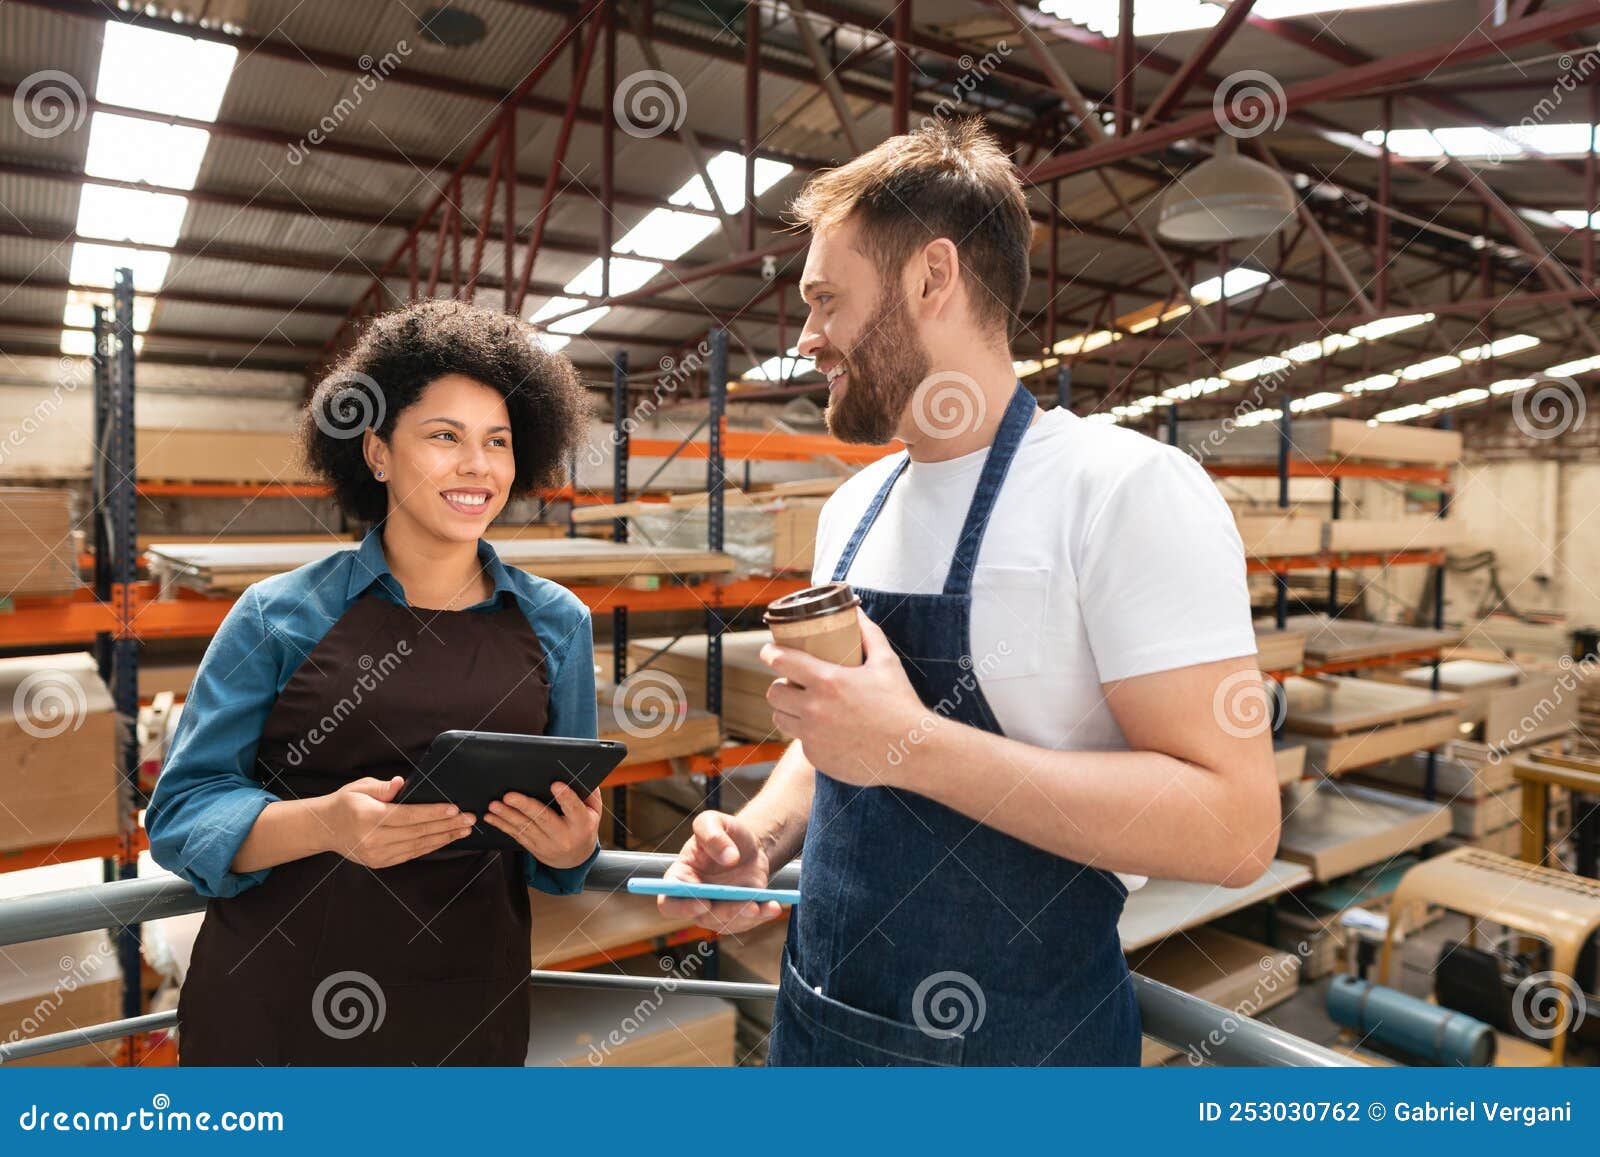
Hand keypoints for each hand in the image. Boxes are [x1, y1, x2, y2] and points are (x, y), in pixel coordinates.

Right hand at [319, 775, 474, 867]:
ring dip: (444, 838)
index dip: (432, 813)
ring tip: (465, 830)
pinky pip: (412, 854)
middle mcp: (373, 839)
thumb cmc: (345, 804)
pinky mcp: (381, 863)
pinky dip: (431, 846)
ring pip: (418, 846)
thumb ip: (383, 787)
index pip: (407, 816)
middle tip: (470, 819)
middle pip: (418, 833)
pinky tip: (446, 839)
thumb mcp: (359, 787)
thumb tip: (402, 783)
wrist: (324, 829)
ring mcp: (377, 854)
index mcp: (368, 818)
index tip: (454, 809)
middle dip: (447, 825)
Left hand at [485, 782, 600, 868]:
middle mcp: (563, 836)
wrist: (575, 859)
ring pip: (525, 828)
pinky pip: (516, 835)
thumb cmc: (584, 828)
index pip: (574, 809)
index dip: (566, 797)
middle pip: (543, 819)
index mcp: (581, 824)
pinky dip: (502, 825)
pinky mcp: (534, 848)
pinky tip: (491, 817)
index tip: (555, 784)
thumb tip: (581, 773)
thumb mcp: (594, 812)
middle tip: (510, 795)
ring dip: (507, 815)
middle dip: (525, 806)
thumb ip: (589, 794)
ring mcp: (547, 844)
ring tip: (495, 805)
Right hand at [657, 811, 782, 932]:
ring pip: (727, 923)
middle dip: (724, 912)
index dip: (682, 907)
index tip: (703, 901)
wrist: (748, 845)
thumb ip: (714, 834)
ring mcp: (716, 910)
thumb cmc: (724, 833)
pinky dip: (761, 915)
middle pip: (703, 916)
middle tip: (744, 904)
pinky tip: (773, 906)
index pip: (668, 901)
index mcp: (680, 878)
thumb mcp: (714, 821)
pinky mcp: (737, 914)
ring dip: (744, 916)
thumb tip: (729, 857)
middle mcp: (694, 899)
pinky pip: (746, 922)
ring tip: (761, 905)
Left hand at [762, 611, 927, 786]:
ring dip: (787, 711)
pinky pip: (800, 741)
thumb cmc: (900, 704)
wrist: (911, 750)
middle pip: (774, 693)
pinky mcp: (817, 757)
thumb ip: (868, 634)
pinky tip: (825, 731)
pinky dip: (808, 734)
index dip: (770, 653)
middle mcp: (814, 709)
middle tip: (793, 683)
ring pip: (780, 719)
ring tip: (803, 707)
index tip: (770, 651)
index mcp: (827, 681)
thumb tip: (857, 611)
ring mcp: (813, 736)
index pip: (780, 661)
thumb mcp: (887, 663)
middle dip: (780, 685)